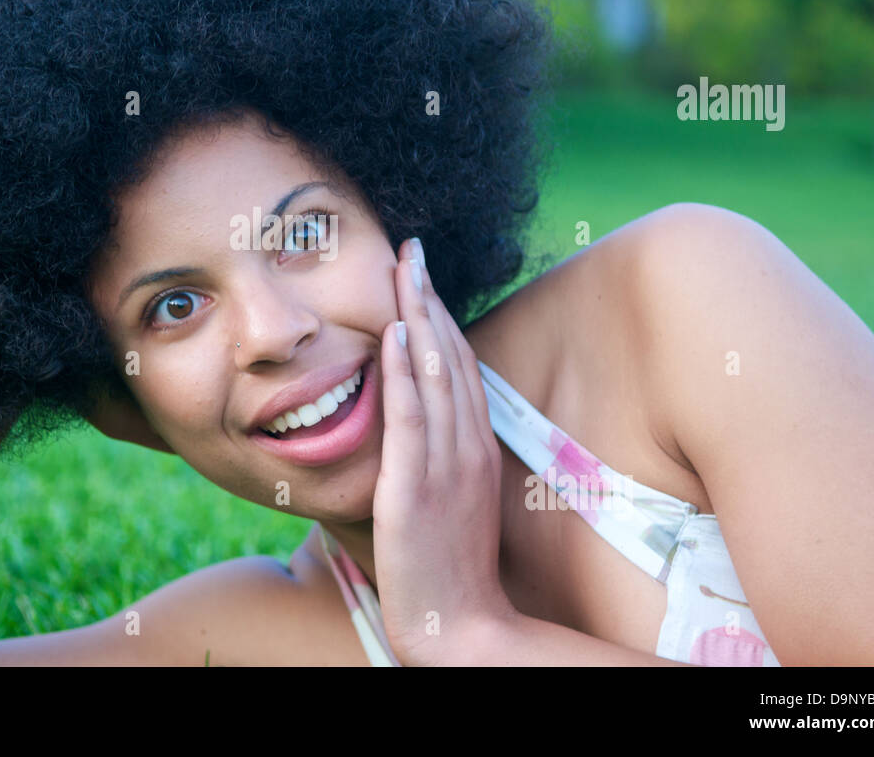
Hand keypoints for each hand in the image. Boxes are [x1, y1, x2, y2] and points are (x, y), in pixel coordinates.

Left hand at [372, 238, 512, 665]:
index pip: (460, 366)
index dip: (441, 315)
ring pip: (435, 374)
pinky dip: (406, 372)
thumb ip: (438, 457)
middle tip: (413, 248)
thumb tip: (418, 424)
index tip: (423, 275)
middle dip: (429, 298)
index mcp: (476, 447)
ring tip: (405, 267)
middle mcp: (467, 446)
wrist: (460, 626)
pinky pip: (412, 418)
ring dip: (418, 315)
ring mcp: (445, 464)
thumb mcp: (451, 499)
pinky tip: (397, 333)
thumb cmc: (450, 565)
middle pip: (451, 356)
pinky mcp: (416, 487)